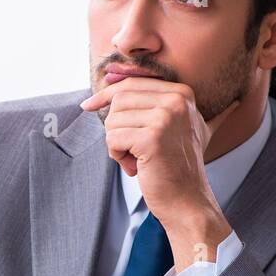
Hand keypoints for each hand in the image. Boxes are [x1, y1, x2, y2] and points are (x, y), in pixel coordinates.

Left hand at [80, 77, 236, 270]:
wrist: (187, 199)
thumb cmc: (176, 165)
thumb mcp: (177, 125)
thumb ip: (157, 100)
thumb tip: (113, 76)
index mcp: (182, 93)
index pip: (131, 84)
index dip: (105, 95)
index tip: (87, 106)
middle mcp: (177, 101)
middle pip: (119, 100)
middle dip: (115, 126)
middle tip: (129, 148)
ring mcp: (165, 118)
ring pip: (113, 120)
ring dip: (116, 143)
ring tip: (136, 159)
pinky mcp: (152, 138)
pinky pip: (113, 138)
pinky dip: (116, 154)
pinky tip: (134, 166)